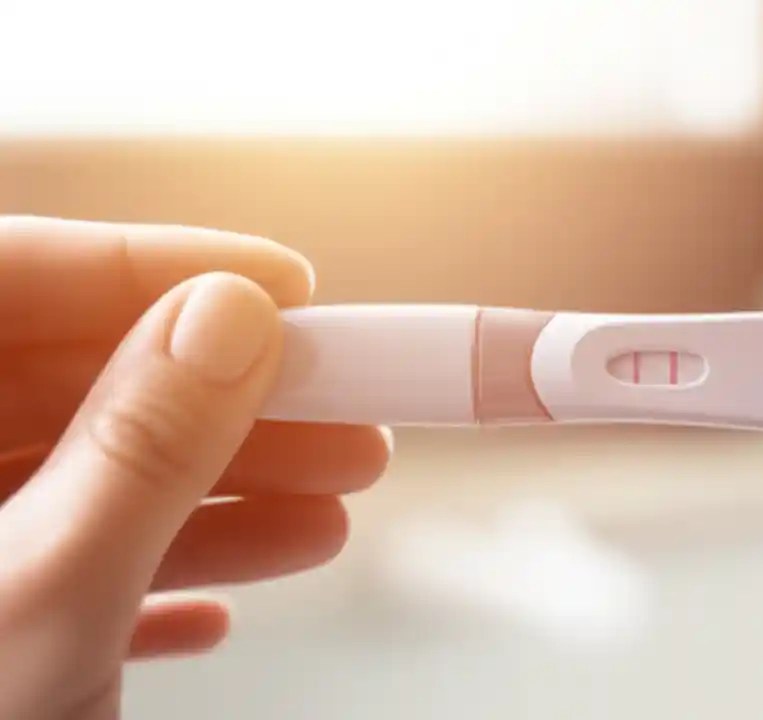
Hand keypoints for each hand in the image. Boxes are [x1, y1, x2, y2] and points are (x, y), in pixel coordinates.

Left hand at [0, 217, 389, 718]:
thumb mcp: (45, 598)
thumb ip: (139, 447)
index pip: (5, 279)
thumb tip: (231, 315)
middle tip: (342, 408)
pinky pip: (55, 575)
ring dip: (211, 498)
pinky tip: (221, 609)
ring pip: (72, 485)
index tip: (283, 284)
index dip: (150, 264)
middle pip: (60, 385)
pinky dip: (147, 583)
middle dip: (219, 401)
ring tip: (332, 510)